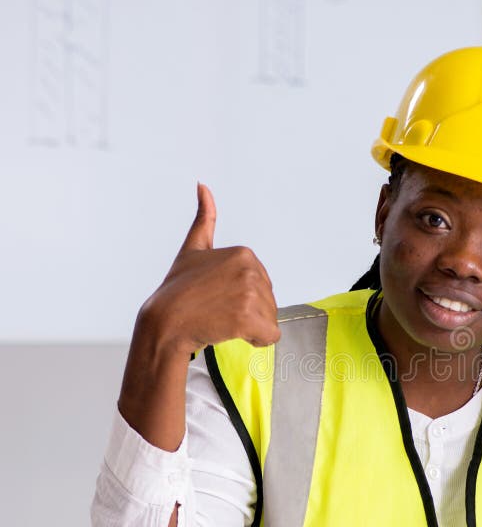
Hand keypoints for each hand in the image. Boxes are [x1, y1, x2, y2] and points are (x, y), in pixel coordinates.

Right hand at [140, 183, 279, 355]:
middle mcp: (250, 270)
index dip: (243, 297)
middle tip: (219, 311)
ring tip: (223, 321)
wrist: (164, 322)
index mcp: (244, 254)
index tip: (219, 296)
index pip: (262, 285)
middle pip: (269, 302)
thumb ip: (204, 218)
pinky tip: (234, 333)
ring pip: (270, 319)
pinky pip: (272, 335)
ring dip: (251, 327)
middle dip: (249, 312)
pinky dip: (258, 340)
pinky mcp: (248, 317)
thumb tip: (203, 186)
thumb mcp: (193, 249)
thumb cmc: (178, 290)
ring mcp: (250, 293)